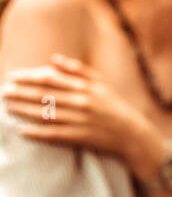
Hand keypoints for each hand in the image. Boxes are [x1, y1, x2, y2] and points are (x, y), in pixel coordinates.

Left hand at [2, 54, 159, 173]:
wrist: (133, 134)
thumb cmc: (115, 107)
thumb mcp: (101, 84)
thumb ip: (78, 70)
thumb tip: (54, 59)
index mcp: (85, 87)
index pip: (50, 79)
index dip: (29, 76)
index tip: (13, 76)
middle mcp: (82, 102)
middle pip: (43, 96)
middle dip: (20, 93)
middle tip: (3, 92)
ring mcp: (81, 120)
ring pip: (45, 115)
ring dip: (23, 111)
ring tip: (8, 107)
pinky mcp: (81, 137)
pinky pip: (54, 135)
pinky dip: (38, 133)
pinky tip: (23, 131)